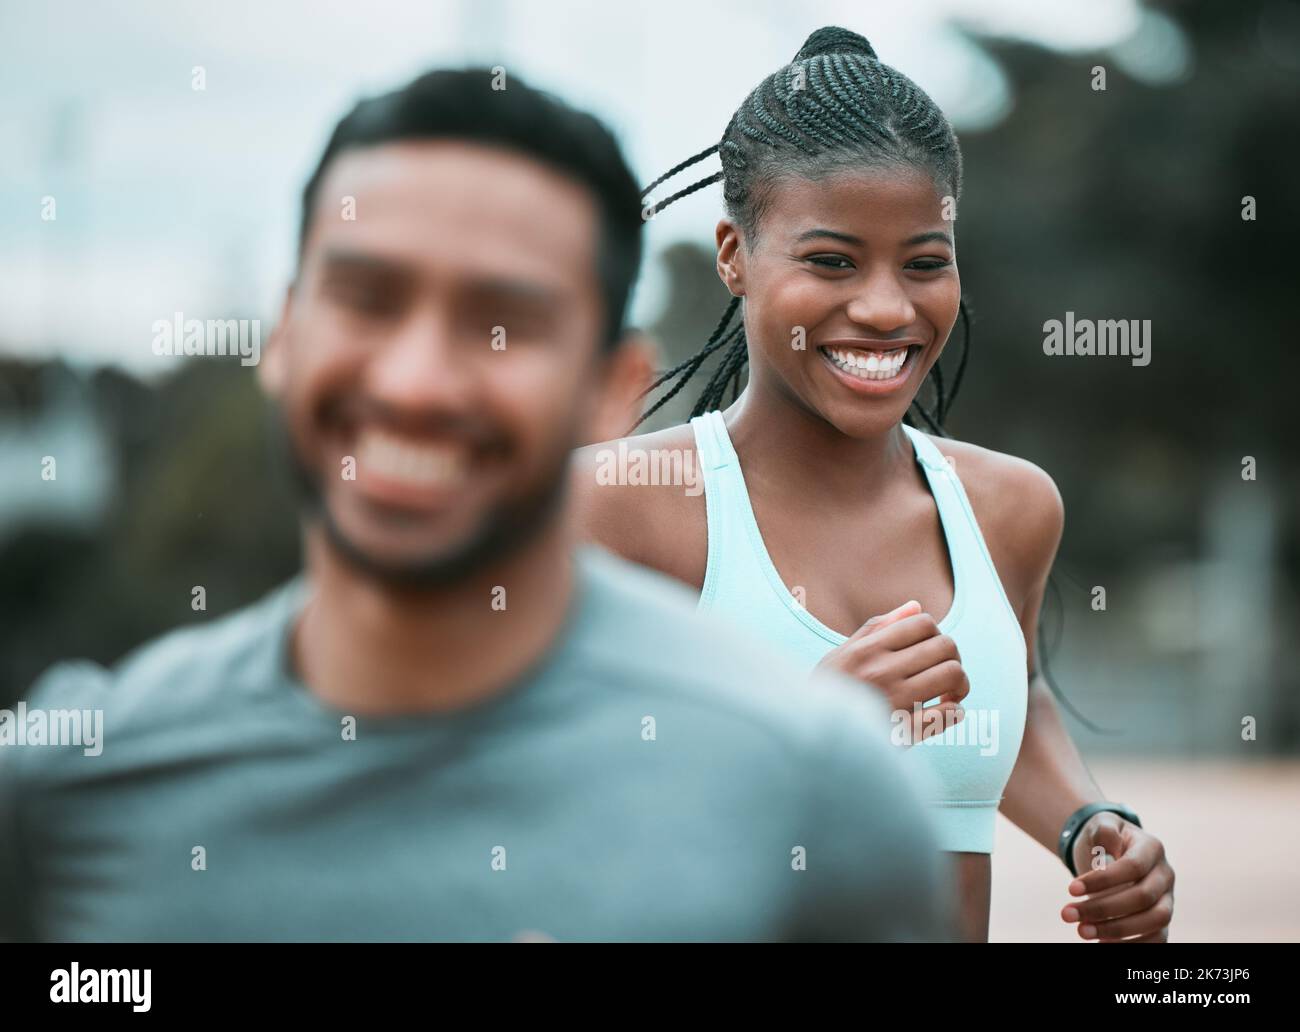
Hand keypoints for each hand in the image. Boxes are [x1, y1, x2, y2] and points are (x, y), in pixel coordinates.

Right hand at [814, 599, 969, 743]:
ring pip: (953, 675)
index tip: (929, 650)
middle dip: (953, 657)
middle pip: (945, 646)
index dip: (935, 633)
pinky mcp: (905, 733)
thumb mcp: (841, 654)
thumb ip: (877, 628)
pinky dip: (955, 713)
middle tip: (944, 672)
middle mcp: (882, 672)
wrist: (810, 740)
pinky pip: (949, 715)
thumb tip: (916, 606)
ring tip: (949, 693)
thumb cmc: (827, 693)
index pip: (923, 623)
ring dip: (960, 684)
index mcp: (867, 650)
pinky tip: (945, 714)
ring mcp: (895, 702)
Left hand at [1060, 813, 1174, 941]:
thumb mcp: (1100, 824)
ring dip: (1116, 930)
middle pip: (1143, 897)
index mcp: (1152, 848)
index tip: (1070, 889)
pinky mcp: (1162, 920)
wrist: (1109, 850)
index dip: (1102, 880)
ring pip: (1154, 921)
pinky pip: (1157, 938)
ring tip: (1082, 931)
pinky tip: (1102, 943)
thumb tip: (1105, 858)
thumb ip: (1104, 832)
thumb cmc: (1103, 838)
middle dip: (1103, 909)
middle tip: (1068, 914)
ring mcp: (1167, 899)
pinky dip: (1132, 945)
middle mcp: (1165, 874)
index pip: (1132, 867)